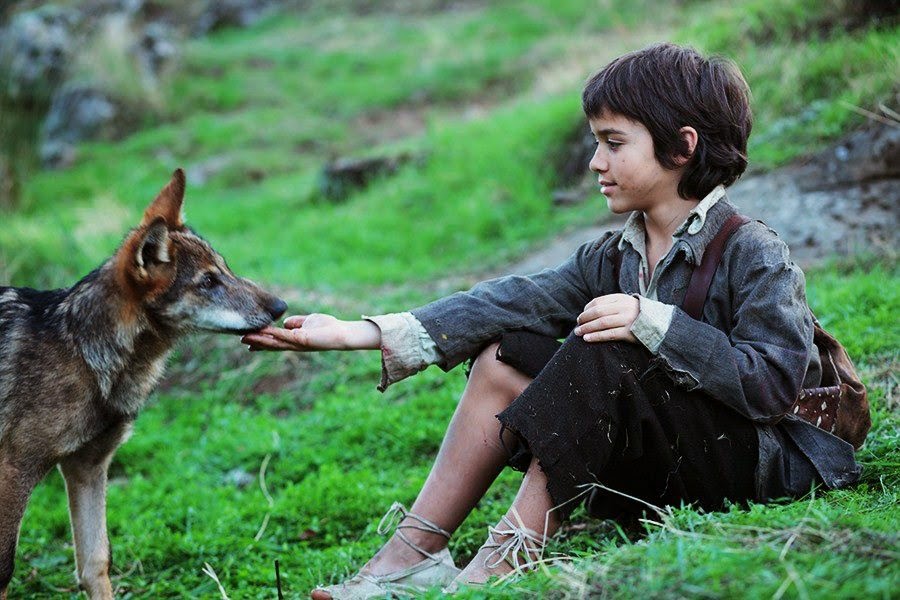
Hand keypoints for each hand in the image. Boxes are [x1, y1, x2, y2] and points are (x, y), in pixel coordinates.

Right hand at [240, 314, 379, 351]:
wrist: (341, 333)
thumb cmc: (328, 327)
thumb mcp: (308, 322)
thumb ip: (296, 323)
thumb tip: (284, 323)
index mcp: (294, 340)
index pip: (275, 341)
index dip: (261, 341)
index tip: (247, 340)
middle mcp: (294, 344)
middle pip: (271, 345)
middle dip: (257, 343)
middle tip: (241, 340)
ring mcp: (297, 343)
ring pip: (274, 343)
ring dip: (260, 340)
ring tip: (245, 337)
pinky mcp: (302, 340)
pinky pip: (283, 336)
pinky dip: (272, 334)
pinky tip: (262, 331)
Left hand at [574, 293, 638, 342]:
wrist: (660, 325)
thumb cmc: (638, 316)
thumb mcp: (626, 304)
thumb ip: (611, 305)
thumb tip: (588, 311)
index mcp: (621, 298)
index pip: (598, 302)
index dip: (586, 309)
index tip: (581, 316)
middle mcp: (624, 307)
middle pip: (597, 312)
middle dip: (584, 319)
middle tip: (577, 325)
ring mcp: (627, 319)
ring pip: (601, 323)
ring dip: (587, 328)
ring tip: (578, 333)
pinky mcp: (629, 332)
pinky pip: (609, 334)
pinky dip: (596, 336)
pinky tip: (587, 339)